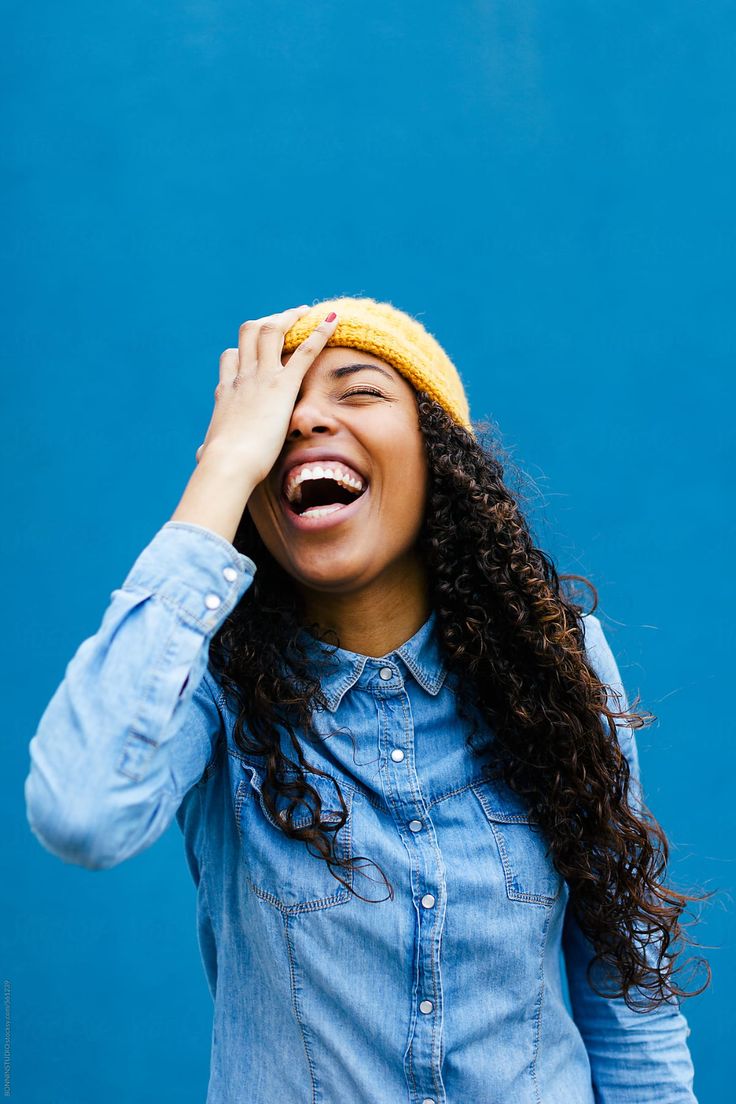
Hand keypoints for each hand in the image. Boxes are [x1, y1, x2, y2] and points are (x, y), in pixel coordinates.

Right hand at [194, 304, 337, 484]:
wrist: (228, 463)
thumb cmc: (219, 463)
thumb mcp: (210, 449)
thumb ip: (208, 448)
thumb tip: (202, 454)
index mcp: (226, 391)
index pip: (231, 357)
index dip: (245, 348)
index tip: (257, 348)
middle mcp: (242, 376)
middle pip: (250, 332)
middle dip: (268, 320)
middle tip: (286, 319)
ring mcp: (261, 377)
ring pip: (272, 330)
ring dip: (290, 317)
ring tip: (306, 312)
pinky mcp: (282, 386)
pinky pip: (305, 351)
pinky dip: (320, 333)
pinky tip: (333, 322)